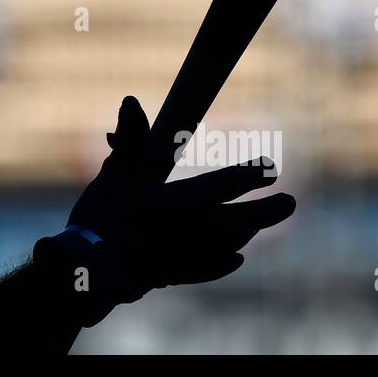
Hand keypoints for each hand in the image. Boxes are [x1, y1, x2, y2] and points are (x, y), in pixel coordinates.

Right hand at [36, 95, 295, 325]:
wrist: (87, 273)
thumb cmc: (103, 217)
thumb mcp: (115, 171)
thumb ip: (130, 137)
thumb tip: (131, 100)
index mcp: (185, 202)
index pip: (227, 184)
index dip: (251, 175)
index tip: (271, 169)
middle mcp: (195, 231)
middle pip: (242, 220)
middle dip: (267, 211)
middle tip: (290, 203)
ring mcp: (187, 258)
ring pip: (230, 245)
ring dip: (247, 232)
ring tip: (256, 225)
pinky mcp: (174, 276)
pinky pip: (210, 269)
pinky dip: (225, 262)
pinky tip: (235, 259)